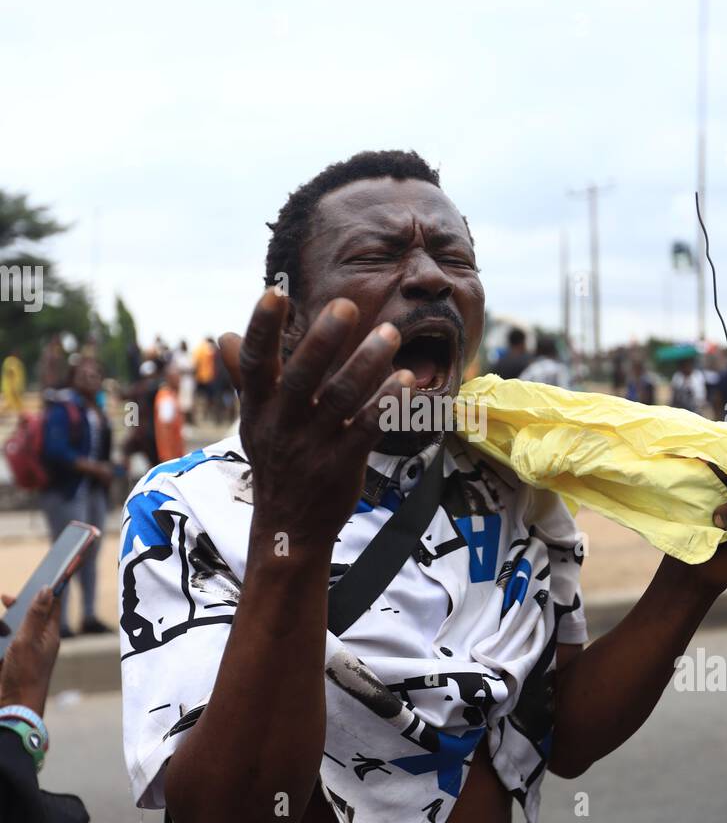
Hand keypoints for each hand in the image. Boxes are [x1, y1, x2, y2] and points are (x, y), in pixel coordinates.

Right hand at [0, 586, 61, 717]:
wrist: (13, 707)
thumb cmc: (24, 675)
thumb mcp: (28, 640)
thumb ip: (35, 615)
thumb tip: (47, 589)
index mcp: (49, 634)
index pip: (53, 603)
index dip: (49, 587)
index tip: (48, 569)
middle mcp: (40, 640)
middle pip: (31, 612)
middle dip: (19, 604)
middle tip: (6, 598)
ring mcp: (25, 650)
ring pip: (15, 625)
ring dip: (5, 623)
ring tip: (1, 630)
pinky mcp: (12, 658)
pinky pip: (6, 640)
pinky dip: (1, 635)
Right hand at [219, 290, 413, 549]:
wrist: (289, 530)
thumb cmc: (275, 465)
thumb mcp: (254, 423)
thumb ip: (245, 378)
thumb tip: (224, 337)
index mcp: (259, 409)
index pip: (256, 364)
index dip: (261, 328)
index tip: (274, 292)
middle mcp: (283, 424)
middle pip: (301, 377)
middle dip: (322, 340)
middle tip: (346, 305)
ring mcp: (313, 446)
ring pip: (341, 399)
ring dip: (366, 363)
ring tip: (389, 333)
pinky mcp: (343, 464)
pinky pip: (367, 428)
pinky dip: (386, 403)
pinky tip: (405, 380)